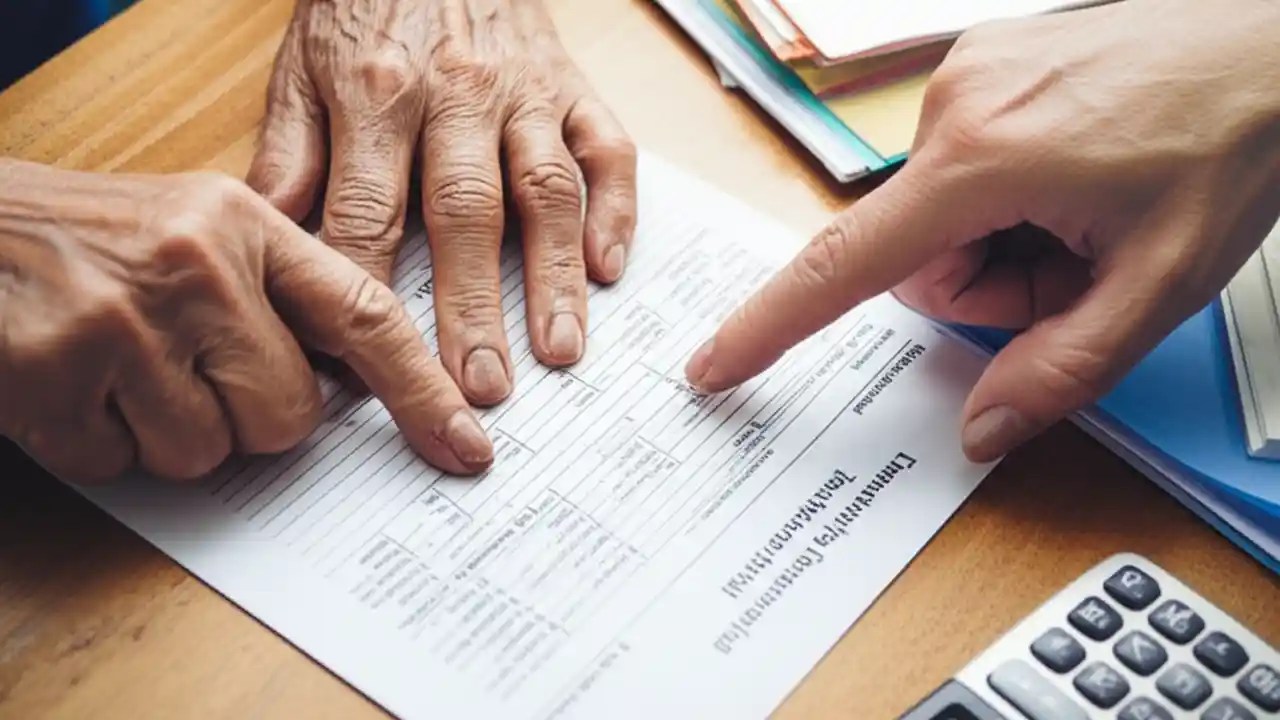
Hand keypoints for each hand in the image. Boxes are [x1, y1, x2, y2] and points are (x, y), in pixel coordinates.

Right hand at [0, 161, 492, 482]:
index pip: (364, 314)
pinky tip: (77, 386)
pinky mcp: (55, 379)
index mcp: (244, 222)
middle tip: (190, 369)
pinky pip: (124, 468)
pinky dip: (103, 444)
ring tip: (124, 367)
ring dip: (169, 433)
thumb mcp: (201, 228)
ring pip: (207, 452)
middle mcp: (195, 265)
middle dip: (247, 417)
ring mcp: (123, 323)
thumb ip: (282, 291)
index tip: (466, 445)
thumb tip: (363, 382)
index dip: (421, 389)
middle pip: (288, 415)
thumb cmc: (97, 237)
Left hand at [247, 0, 636, 406]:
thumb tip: (275, 243)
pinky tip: (611, 268)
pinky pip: (607, 149)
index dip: (367, 296)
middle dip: (472, 308)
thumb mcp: (300, 66)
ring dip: (554, 276)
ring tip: (559, 351)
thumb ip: (289, 155)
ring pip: (545, 190)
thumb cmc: (364, 5)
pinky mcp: (572, 85)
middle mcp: (458, 94)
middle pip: (464, 214)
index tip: (366, 369)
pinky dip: (617, 208)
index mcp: (378, 93)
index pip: (368, 214)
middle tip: (479, 388)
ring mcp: (525, 91)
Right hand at [685, 0, 1279, 461]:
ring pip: (943, 215)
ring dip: (1003, 241)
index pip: (845, 264)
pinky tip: (1078, 178)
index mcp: (982, 162)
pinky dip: (1009, 196)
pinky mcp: (988, 68)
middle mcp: (954, 109)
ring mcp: (969, 80)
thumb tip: (980, 431)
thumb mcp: (1160, 284)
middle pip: (916, 256)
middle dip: (986, 287)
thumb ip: (1061, 370)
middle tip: (1074, 271)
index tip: (716, 363)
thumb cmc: (1233, 137)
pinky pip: (965, 166)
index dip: (772, 325)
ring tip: (1087, 219)